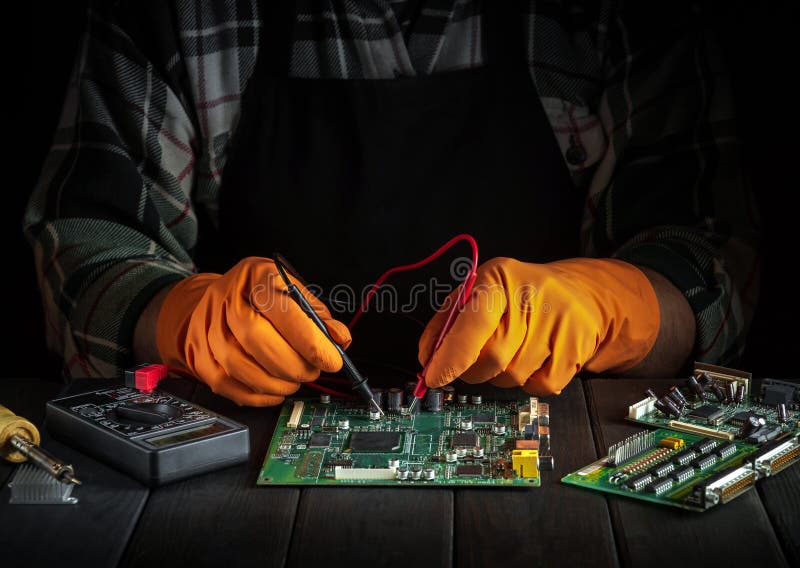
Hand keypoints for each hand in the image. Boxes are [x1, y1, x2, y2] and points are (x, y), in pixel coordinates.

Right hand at [156, 257, 350, 405]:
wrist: (218, 299)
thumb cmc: (260, 295)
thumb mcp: (292, 290)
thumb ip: (317, 314)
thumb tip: (339, 339)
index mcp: (256, 278)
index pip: (281, 310)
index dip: (310, 341)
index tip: (331, 359)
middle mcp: (227, 300)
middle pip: (256, 338)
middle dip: (293, 364)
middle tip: (313, 371)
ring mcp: (209, 328)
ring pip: (239, 365)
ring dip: (276, 382)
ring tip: (295, 381)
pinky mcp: (200, 355)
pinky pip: (226, 384)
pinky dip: (257, 395)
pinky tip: (275, 390)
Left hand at [418, 257, 659, 394]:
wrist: (580, 294)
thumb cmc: (516, 295)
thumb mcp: (478, 292)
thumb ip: (447, 321)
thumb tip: (426, 358)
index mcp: (498, 280)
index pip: (471, 324)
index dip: (449, 356)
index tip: (433, 377)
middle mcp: (530, 299)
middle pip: (491, 358)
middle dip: (473, 370)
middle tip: (474, 362)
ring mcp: (558, 325)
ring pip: (512, 377)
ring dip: (501, 375)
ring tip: (513, 349)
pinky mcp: (576, 350)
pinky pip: (538, 387)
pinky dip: (529, 382)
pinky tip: (535, 359)